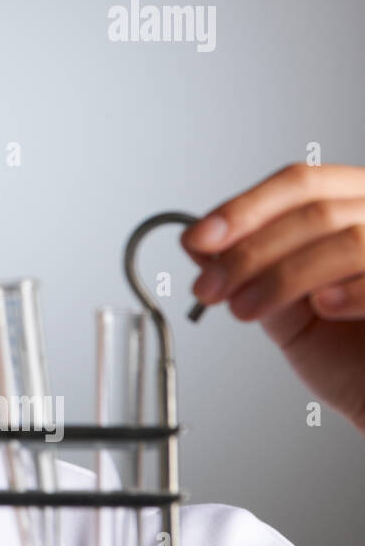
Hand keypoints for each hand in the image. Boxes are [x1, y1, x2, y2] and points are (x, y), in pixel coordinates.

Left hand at [180, 162, 364, 435]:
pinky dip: (348, 290)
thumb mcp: (289, 312)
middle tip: (209, 287)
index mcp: (358, 208)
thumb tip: (199, 243)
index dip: (243, 209)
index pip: (300, 183)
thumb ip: (253, 273)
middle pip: (315, 210)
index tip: (197, 239)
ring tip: (246, 309)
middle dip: (248, 251)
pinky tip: (322, 307)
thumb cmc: (353, 361)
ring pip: (347, 237)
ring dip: (281, 276)